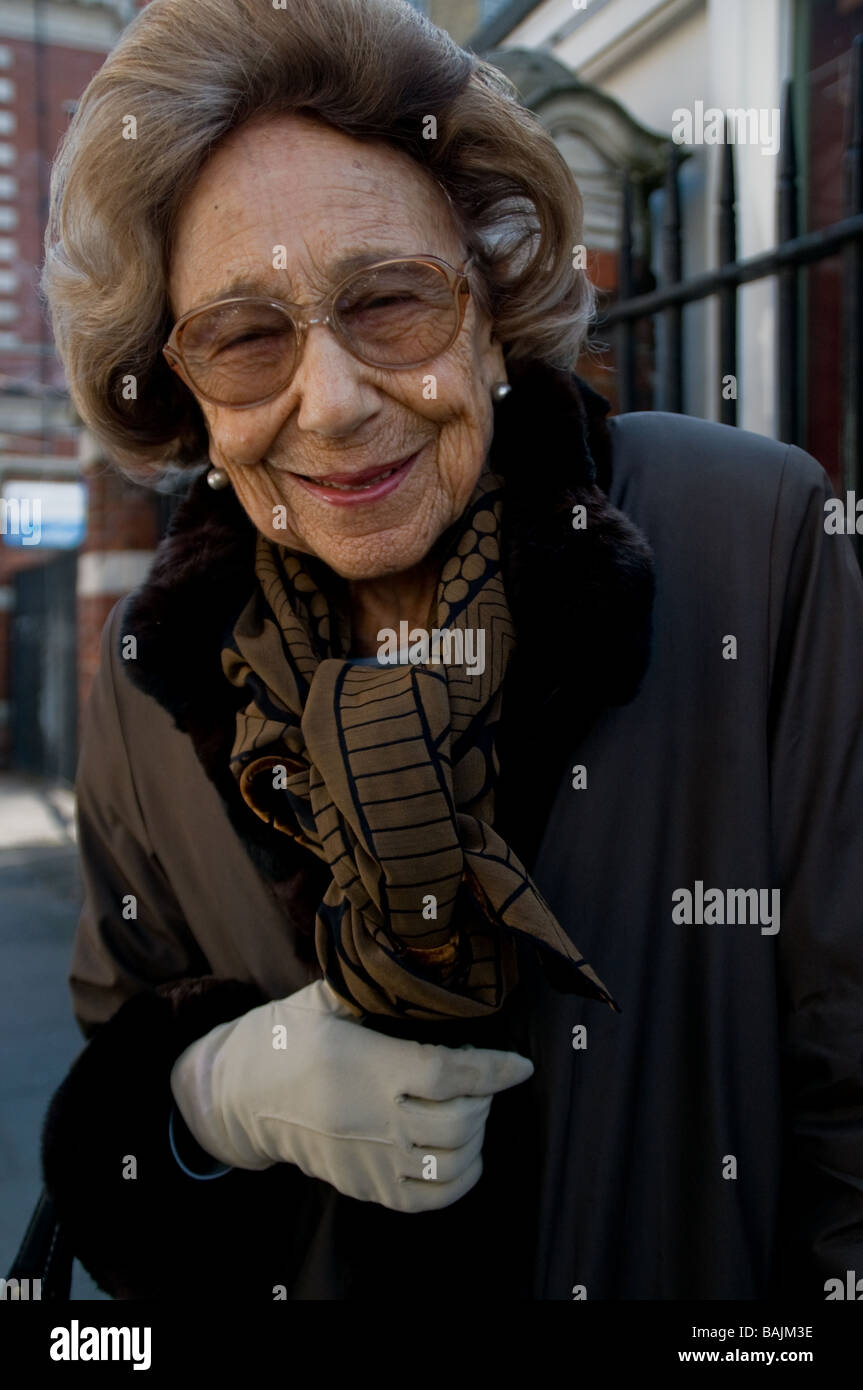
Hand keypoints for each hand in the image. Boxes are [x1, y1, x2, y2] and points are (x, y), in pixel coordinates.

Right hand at [170, 978, 533, 1211]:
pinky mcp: (361, 1186)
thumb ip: (375, 990)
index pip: (449, 1072)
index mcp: (363, 1065)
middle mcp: (368, 1118)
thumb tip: (428, 967)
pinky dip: (457, 1181)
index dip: (494, 1069)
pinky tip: (462, 1154)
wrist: (235, 1095)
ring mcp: (366, 1160)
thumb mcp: (324, 999)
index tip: (520, 1065)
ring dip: (475, 1138)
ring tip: (470, 1111)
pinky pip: (427, 1200)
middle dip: (485, 1098)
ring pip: (450, 1163)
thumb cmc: (283, 1038)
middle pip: (458, 1121)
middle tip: (482, 1079)